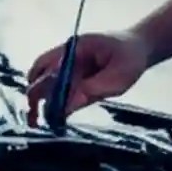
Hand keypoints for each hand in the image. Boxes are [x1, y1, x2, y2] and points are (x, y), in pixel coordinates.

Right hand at [24, 32, 150, 127]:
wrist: (138, 49)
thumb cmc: (130, 59)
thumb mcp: (118, 76)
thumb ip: (93, 89)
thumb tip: (69, 105)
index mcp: (76, 48)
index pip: (52, 67)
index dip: (47, 88)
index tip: (48, 109)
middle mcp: (66, 55)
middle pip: (40, 72)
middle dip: (34, 95)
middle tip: (33, 119)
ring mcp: (68, 65)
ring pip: (44, 80)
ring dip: (39, 99)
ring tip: (35, 122)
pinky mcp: (73, 76)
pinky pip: (57, 88)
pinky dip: (52, 102)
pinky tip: (53, 118)